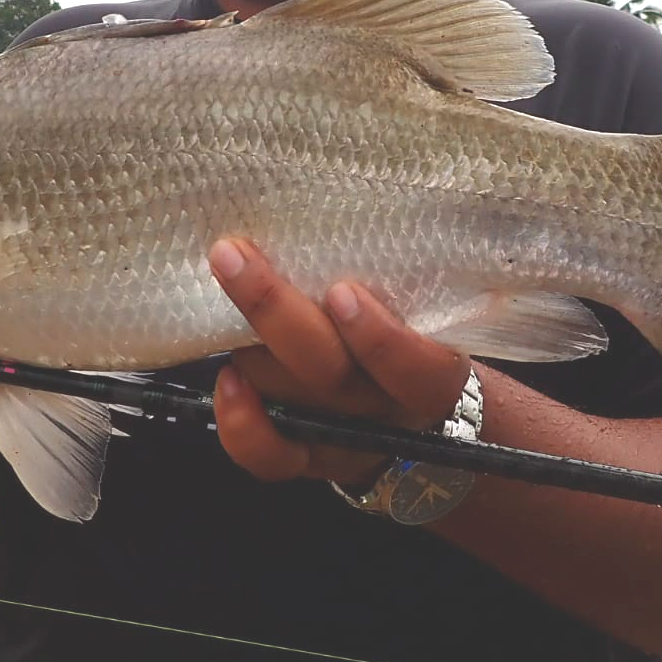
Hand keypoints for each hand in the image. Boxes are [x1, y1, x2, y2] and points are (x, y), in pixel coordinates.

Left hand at [207, 237, 472, 486]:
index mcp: (434, 377)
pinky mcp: (307, 458)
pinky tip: (226, 379)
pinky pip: (269, 456)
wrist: (426, 422)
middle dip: (276, 312)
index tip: (343, 291)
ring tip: (226, 284)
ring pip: (291, 399)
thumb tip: (344, 204)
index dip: (381, 339)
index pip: (418, 371)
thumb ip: (405, 282)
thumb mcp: (435, 317)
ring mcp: (344, 441)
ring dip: (250, 345)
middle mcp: (386, 413)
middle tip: (235, 255)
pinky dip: (241, 422)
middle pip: (332, 377)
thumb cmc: (421, 339)